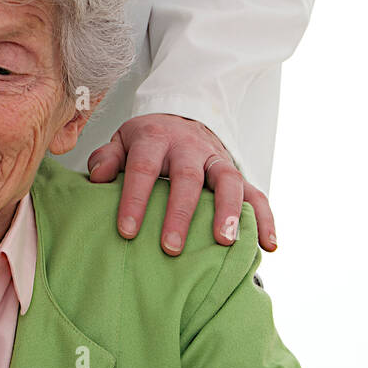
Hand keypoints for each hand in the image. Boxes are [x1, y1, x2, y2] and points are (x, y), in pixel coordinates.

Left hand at [87, 112, 276, 254]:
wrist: (182, 119)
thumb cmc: (147, 141)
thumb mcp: (121, 141)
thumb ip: (107, 158)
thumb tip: (98, 179)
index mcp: (156, 138)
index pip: (143, 168)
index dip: (135, 199)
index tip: (127, 231)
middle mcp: (190, 146)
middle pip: (188, 177)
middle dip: (181, 213)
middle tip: (171, 248)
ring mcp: (217, 159)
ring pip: (228, 181)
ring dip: (229, 211)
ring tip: (226, 242)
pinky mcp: (237, 172)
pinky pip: (256, 193)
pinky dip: (265, 218)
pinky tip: (268, 245)